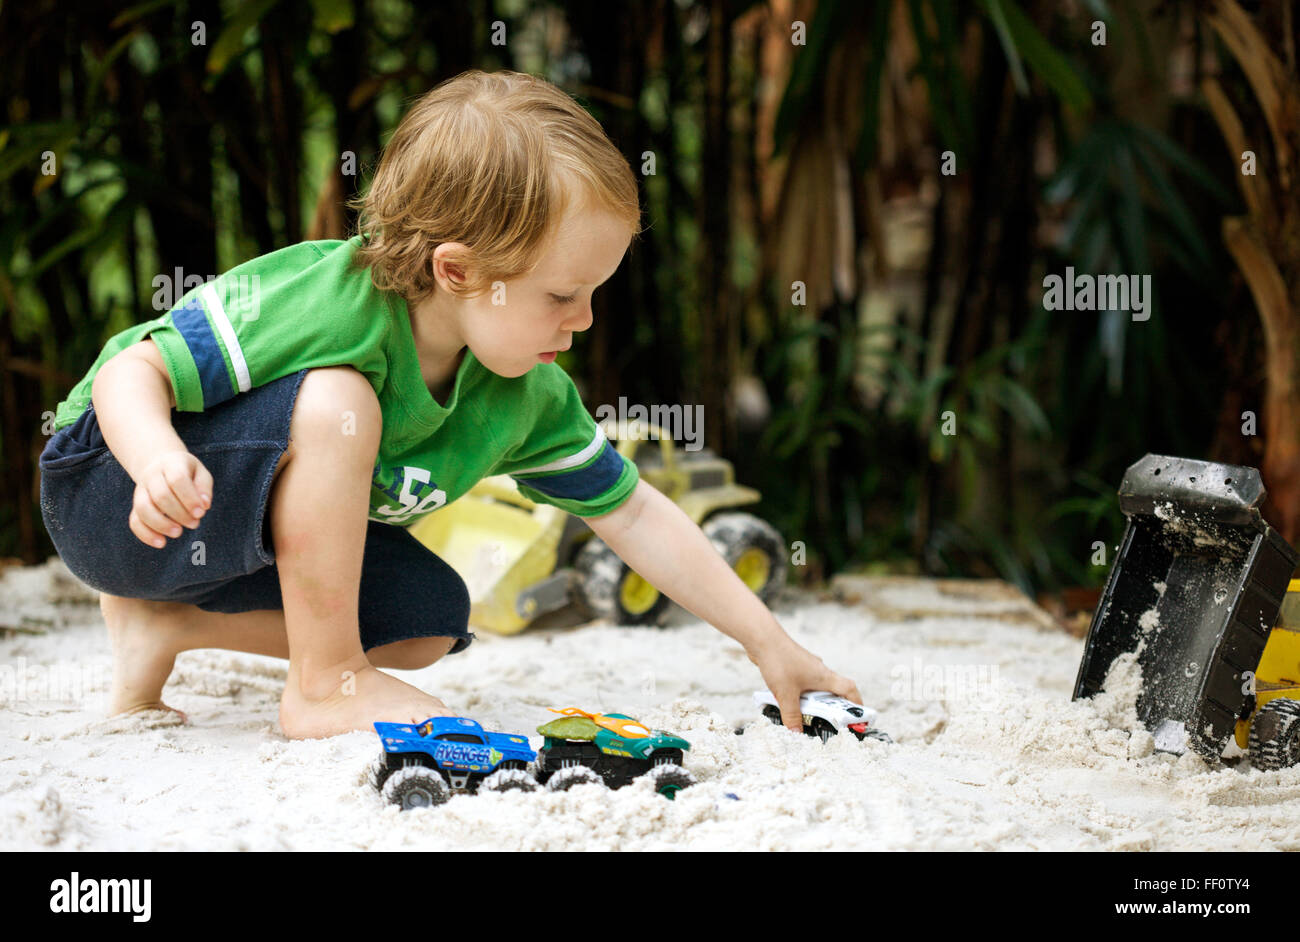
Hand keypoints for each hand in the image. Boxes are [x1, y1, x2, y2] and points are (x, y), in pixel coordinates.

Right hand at [128, 450, 212, 548]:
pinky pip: (134, 521)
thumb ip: (204, 487)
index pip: (177, 479)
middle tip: (194, 523)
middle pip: (160, 496)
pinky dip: (146, 534)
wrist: (159, 465)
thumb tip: (204, 505)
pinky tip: (161, 543)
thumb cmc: (186, 472)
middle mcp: (151, 476)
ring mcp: (140, 491)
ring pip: (143, 509)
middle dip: (179, 514)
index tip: (201, 513)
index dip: (189, 498)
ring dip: (161, 524)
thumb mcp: (200, 473)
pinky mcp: (135, 506)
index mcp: (171, 464)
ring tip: (178, 533)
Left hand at [748, 634, 862, 732]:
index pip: (849, 689)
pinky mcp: (795, 666)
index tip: (858, 716)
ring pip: (816, 688)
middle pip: (832, 692)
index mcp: (824, 677)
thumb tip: (796, 733)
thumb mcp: (786, 694)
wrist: (763, 638)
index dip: (857, 703)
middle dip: (831, 708)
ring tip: (802, 713)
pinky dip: (799, 694)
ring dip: (812, 701)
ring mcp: (807, 667)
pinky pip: (802, 684)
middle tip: (826, 722)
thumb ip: (792, 715)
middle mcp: (819, 671)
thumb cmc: (779, 660)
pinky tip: (786, 700)